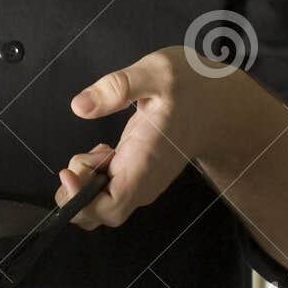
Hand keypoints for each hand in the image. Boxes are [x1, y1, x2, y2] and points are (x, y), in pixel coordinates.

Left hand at [54, 46, 211, 229]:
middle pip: (99, 214)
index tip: (68, 172)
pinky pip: (107, 191)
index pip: (110, 208)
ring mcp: (140, 182)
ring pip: (100, 204)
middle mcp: (142, 182)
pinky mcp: (137, 175)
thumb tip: (80, 106)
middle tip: (84, 156)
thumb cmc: (190, 88)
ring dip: (84, 182)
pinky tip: (103, 149)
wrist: (219, 104)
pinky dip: (93, 175)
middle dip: (76, 192)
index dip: (81, 199)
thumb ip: (118, 87)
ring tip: (97, 150)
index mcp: (145, 164)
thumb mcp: (155, 73)